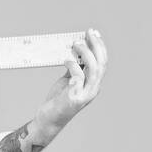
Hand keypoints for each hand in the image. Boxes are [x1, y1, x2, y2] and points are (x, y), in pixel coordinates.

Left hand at [33, 27, 107, 142]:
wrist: (48, 119)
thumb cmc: (58, 100)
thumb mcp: (68, 81)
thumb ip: (75, 69)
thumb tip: (76, 52)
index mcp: (93, 84)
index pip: (102, 62)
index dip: (100, 46)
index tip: (93, 33)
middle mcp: (93, 89)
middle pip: (101, 63)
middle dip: (96, 45)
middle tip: (88, 32)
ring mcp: (85, 94)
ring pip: (94, 69)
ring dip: (86, 53)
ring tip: (76, 43)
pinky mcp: (74, 98)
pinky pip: (78, 77)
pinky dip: (73, 66)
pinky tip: (66, 61)